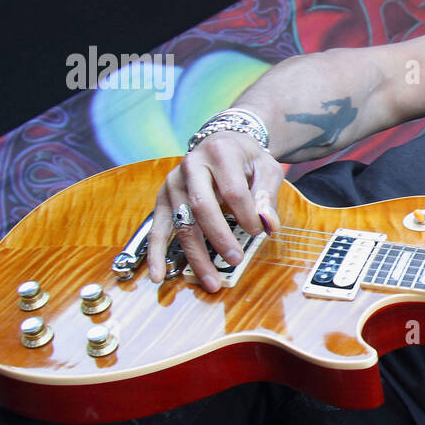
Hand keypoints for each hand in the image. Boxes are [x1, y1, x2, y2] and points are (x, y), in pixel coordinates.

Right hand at [146, 132, 285, 291]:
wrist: (222, 142)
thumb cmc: (247, 160)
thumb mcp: (267, 169)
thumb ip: (267, 195)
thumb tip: (267, 224)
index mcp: (219, 154)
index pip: (233, 190)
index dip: (246, 214)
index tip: (259, 231)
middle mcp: (191, 166)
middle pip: (202, 207)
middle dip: (219, 237)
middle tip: (236, 259)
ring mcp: (173, 183)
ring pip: (181, 223)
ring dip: (196, 255)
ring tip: (211, 282)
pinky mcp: (163, 199)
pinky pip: (158, 228)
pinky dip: (156, 254)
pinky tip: (158, 276)